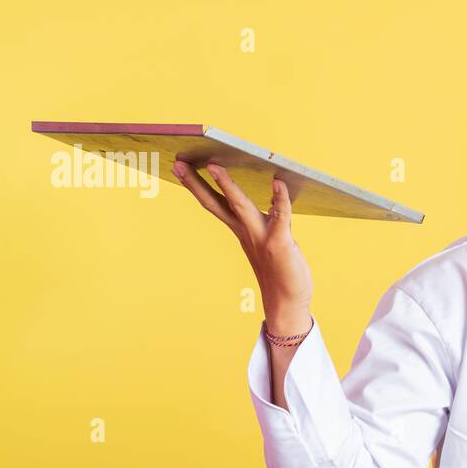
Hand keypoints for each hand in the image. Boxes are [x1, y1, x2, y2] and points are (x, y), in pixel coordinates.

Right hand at [173, 162, 312, 328]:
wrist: (288, 303)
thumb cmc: (280, 270)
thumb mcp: (268, 240)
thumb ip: (268, 218)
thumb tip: (274, 188)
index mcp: (240, 230)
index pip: (214, 203)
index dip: (196, 185)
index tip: (179, 167)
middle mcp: (246, 232)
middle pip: (218, 203)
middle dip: (198, 183)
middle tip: (180, 163)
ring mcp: (261, 238)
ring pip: (241, 206)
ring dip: (227, 186)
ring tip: (214, 166)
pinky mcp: (279, 243)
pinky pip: (281, 216)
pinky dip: (280, 199)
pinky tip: (279, 183)